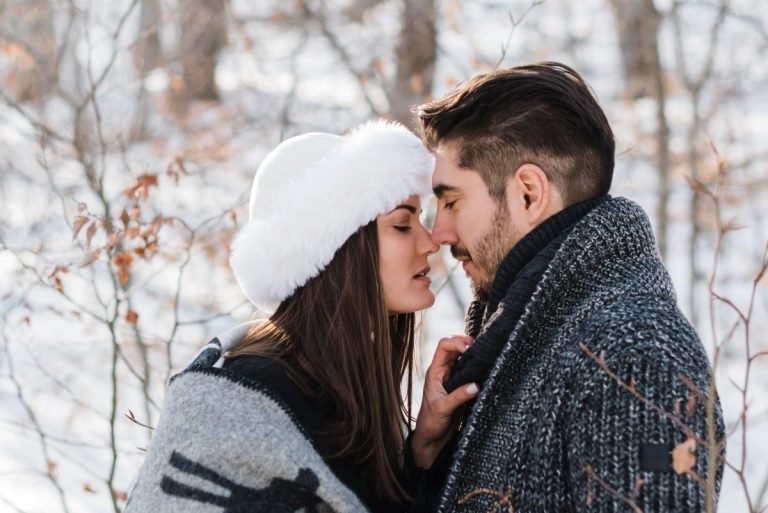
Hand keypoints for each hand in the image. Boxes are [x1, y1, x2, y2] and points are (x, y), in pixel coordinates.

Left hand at [411, 335, 478, 468]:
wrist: (432, 438)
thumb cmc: (431, 423)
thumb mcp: (442, 410)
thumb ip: (458, 397)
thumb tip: (475, 386)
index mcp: (435, 372)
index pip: (443, 347)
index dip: (456, 342)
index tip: (470, 349)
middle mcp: (444, 372)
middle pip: (455, 347)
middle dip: (467, 343)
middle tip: (481, 348)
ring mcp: (454, 378)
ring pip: (464, 357)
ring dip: (474, 354)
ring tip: (486, 355)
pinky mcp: (462, 386)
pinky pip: (470, 370)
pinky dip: (478, 366)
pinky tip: (486, 368)